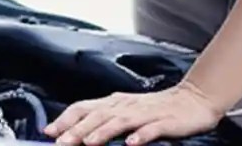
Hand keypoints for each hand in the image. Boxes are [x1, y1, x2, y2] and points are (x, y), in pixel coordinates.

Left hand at [42, 81, 223, 144]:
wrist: (193, 100)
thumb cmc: (156, 109)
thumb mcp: (125, 111)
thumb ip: (103, 119)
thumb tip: (76, 132)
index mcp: (114, 102)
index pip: (83, 107)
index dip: (65, 119)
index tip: (48, 132)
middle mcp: (126, 105)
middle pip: (97, 115)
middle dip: (77, 129)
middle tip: (61, 142)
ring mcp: (145, 113)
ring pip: (119, 121)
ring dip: (102, 132)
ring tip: (88, 142)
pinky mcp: (165, 122)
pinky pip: (151, 129)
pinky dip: (140, 136)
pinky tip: (130, 144)